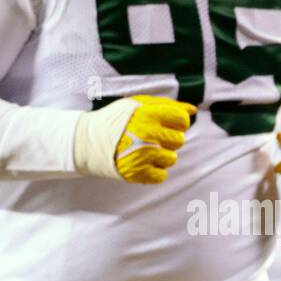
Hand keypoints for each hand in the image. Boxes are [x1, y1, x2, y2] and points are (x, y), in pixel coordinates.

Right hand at [74, 95, 195, 182]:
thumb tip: (192, 110)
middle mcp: (148, 135)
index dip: (177, 123)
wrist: (87, 141)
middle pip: (179, 141)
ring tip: (144, 150)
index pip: (182, 121)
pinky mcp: (138, 173)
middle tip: (152, 138)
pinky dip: (154, 171)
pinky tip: (142, 162)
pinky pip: (162, 176)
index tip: (165, 125)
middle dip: (169, 139)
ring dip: (161, 156)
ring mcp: (143, 156)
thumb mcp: (137, 104)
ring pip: (171, 159)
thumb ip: (166, 105)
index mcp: (148, 115)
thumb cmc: (115, 120)